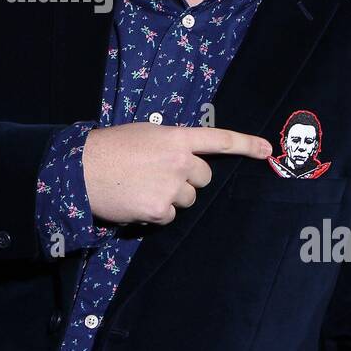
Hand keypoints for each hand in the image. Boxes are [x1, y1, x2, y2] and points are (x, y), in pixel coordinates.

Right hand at [81, 123, 271, 225]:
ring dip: (170, 197)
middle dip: (186, 180)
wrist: (81, 169)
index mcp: (176, 137)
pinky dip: (154, 213)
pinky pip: (168, 217)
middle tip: (157, 175)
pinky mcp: (159, 209)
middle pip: (203, 178)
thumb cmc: (109, 148)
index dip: (246, 145)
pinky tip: (136, 201)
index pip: (219, 140)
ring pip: (187, 200)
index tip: (268, 150)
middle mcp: (180, 161)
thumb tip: (185, 158)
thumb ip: (170, 143)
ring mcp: (171, 186)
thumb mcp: (144, 134)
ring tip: (142, 187)